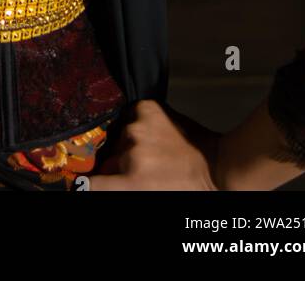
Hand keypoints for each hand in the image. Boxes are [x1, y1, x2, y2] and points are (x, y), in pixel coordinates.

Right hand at [90, 99, 220, 190]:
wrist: (220, 169)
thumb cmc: (189, 190)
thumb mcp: (148, 196)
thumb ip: (124, 189)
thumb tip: (100, 184)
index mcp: (132, 183)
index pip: (89, 184)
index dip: (85, 185)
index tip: (85, 185)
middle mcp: (131, 154)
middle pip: (107, 160)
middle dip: (117, 166)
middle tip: (139, 172)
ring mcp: (139, 128)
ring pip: (120, 137)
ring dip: (130, 145)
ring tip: (154, 152)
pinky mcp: (149, 109)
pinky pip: (132, 115)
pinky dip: (141, 124)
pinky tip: (156, 134)